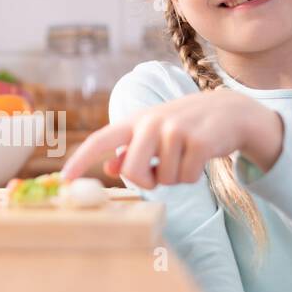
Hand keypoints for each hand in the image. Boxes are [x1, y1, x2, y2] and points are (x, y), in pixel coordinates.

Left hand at [60, 89, 282, 188]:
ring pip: (164, 179)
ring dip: (176, 176)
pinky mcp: (199, 142)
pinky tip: (199, 157)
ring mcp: (176, 130)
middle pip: (134, 172)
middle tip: (159, 172)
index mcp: (135, 121)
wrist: (229, 111)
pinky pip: (187, 178)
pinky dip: (193, 175)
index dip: (81, 160)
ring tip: (185, 155)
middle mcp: (151, 122)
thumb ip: (130, 152)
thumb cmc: (183, 126)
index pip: (100, 140)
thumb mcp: (153, 134)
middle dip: (147, 181)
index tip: (63, 179)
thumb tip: (108, 169)